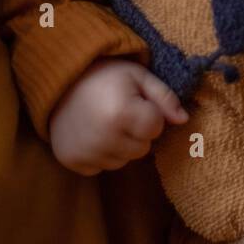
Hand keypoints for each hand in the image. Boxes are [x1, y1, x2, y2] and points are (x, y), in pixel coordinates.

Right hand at [48, 57, 188, 175]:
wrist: (60, 82)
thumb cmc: (105, 75)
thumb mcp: (138, 76)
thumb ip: (164, 97)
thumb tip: (184, 120)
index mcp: (123, 113)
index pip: (156, 128)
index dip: (150, 113)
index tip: (135, 102)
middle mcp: (104, 137)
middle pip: (142, 149)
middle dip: (137, 132)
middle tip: (119, 111)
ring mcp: (87, 152)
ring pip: (123, 161)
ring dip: (120, 145)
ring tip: (105, 122)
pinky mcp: (73, 161)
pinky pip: (101, 168)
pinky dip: (100, 155)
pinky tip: (92, 134)